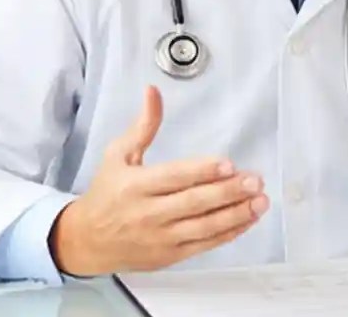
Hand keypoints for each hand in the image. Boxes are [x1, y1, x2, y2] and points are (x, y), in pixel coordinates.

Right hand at [49, 86, 268, 275]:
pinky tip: (247, 220)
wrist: (87, 241)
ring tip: (260, 201)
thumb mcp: (118, 155)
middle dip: (228, 192)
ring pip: (204, 227)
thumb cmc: (106, 193)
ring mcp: (160, 238)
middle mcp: (148, 214)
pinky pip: (204, 245)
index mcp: (135, 186)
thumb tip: (153, 91)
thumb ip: (143, 126)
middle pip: (194, 202)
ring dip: (236, 214)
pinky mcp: (169, 256)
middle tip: (255, 181)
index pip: (174, 177)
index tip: (228, 164)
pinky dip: (228, 233)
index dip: (202, 171)